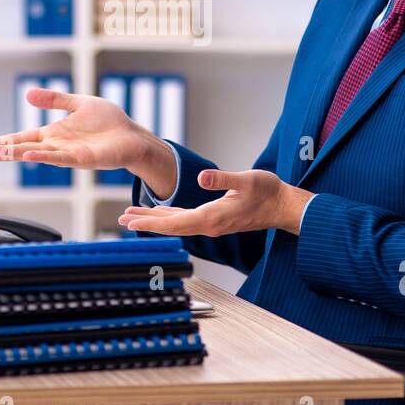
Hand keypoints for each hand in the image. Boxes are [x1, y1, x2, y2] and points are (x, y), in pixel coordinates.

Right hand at [0, 87, 162, 178]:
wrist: (132, 135)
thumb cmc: (109, 122)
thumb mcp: (78, 103)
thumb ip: (54, 99)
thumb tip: (28, 93)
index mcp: (54, 134)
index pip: (22, 139)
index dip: (2, 142)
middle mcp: (57, 146)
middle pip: (22, 148)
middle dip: (0, 151)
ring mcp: (68, 154)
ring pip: (36, 154)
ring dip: (16, 155)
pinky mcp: (83, 158)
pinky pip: (60, 158)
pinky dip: (44, 156)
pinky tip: (30, 155)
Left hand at [118, 168, 312, 237]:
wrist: (283, 205)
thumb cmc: (267, 192)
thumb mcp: (246, 180)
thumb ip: (223, 179)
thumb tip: (202, 178)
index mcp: (212, 217)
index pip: (175, 223)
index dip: (152, 222)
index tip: (132, 221)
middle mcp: (209, 224)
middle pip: (171, 226)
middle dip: (146, 223)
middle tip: (121, 219)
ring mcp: (211, 223)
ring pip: (176, 223)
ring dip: (154, 220)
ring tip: (133, 216)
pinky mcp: (214, 218)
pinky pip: (185, 220)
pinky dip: (169, 217)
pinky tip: (159, 214)